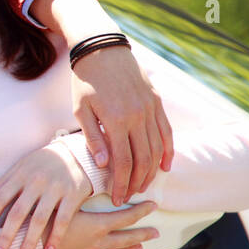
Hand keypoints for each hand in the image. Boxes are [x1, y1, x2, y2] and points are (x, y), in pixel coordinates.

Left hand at [0, 142, 92, 248]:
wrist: (75, 154)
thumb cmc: (42, 164)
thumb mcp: (21, 168)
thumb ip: (3, 184)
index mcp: (19, 176)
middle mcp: (35, 182)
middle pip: (17, 213)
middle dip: (6, 236)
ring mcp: (54, 189)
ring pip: (39, 219)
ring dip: (30, 242)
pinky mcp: (72, 195)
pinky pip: (63, 220)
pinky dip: (56, 237)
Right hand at [44, 200, 159, 248]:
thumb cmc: (41, 222)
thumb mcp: (62, 204)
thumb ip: (80, 198)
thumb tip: (91, 186)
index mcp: (96, 225)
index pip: (126, 217)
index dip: (141, 210)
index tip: (153, 205)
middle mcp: (98, 243)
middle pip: (127, 238)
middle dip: (143, 234)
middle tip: (156, 232)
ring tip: (139, 246)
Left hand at [71, 45, 172, 205]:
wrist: (102, 50)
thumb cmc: (85, 81)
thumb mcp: (80, 109)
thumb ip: (92, 137)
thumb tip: (104, 164)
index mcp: (115, 120)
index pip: (122, 162)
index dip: (120, 183)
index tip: (117, 198)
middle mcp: (137, 116)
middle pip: (142, 159)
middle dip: (136, 182)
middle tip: (128, 196)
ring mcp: (150, 109)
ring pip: (157, 148)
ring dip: (152, 171)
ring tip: (143, 186)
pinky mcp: (156, 102)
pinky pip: (166, 131)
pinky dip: (168, 151)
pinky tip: (165, 166)